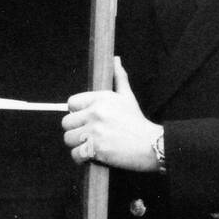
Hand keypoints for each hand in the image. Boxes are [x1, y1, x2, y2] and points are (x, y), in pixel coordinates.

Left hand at [62, 57, 160, 171]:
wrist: (151, 144)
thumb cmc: (138, 122)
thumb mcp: (128, 97)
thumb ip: (119, 78)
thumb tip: (115, 60)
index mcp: (101, 98)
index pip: (71, 102)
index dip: (76, 113)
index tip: (85, 119)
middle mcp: (96, 113)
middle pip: (66, 123)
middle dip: (75, 130)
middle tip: (87, 135)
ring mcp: (95, 131)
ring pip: (68, 139)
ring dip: (77, 144)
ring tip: (90, 145)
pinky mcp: (96, 149)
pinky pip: (75, 154)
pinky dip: (81, 158)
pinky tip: (92, 155)